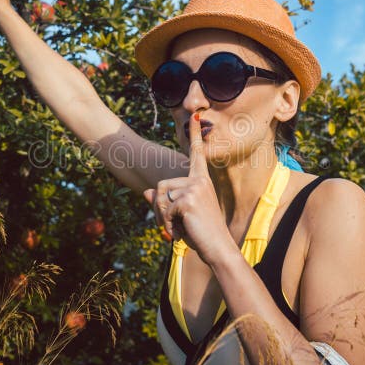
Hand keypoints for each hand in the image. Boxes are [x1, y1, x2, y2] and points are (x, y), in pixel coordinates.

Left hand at [143, 112, 235, 263]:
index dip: (195, 135)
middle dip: (159, 209)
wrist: (218, 248)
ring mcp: (194, 188)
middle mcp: (200, 180)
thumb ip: (164, 201)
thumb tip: (146, 191)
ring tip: (178, 230)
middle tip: (172, 226)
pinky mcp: (188, 199)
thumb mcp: (180, 215)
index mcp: (202, 180)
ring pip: (160, 198)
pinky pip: (164, 210)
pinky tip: (179, 234)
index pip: (196, 154)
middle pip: (161, 186)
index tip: (195, 115)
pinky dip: (167, 225)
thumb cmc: (202, 233)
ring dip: (163, 218)